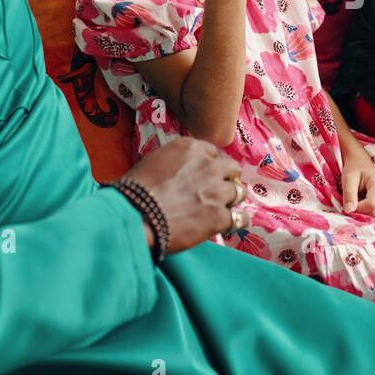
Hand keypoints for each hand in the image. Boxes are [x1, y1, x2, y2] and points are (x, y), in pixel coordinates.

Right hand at [120, 137, 248, 252]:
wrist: (135, 216)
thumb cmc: (133, 192)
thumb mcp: (152, 163)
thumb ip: (173, 164)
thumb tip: (176, 174)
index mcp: (189, 148)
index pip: (212, 153)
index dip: (211, 166)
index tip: (206, 176)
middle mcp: (207, 165)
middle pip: (231, 169)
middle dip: (226, 180)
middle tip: (217, 192)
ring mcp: (216, 190)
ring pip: (239, 192)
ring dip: (231, 201)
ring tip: (224, 210)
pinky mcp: (219, 215)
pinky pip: (240, 218)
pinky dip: (238, 221)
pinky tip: (234, 225)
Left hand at [340, 157, 374, 219]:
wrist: (361, 164)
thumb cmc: (354, 170)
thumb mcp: (348, 179)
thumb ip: (349, 195)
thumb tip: (349, 211)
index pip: (371, 205)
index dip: (358, 209)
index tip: (348, 204)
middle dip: (361, 213)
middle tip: (351, 204)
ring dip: (365, 214)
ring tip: (358, 202)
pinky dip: (369, 214)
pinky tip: (363, 205)